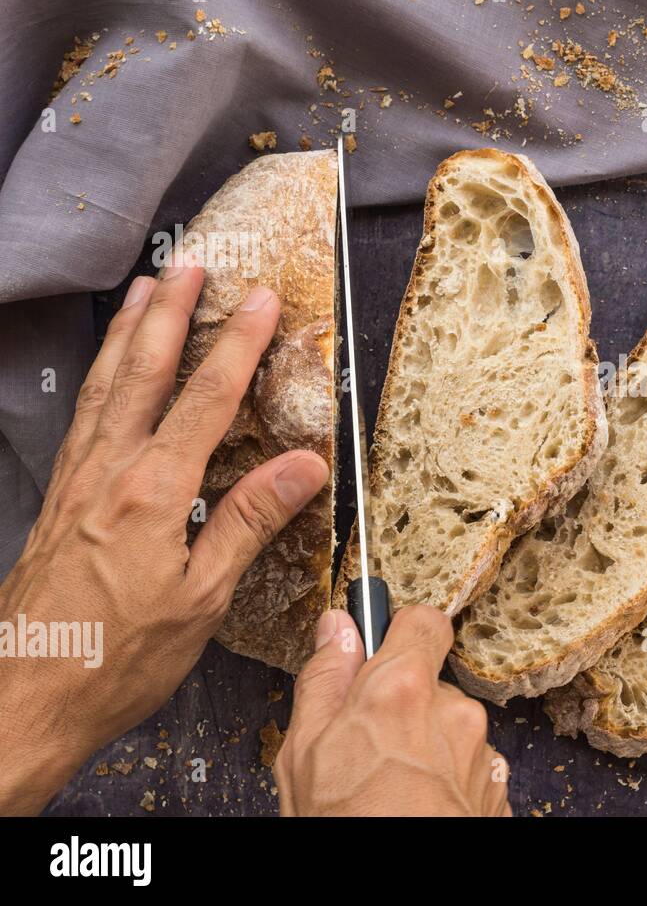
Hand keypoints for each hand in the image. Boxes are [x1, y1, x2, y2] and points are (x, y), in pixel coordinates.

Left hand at [0, 257, 327, 814]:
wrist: (24, 696)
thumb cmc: (114, 658)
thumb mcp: (202, 598)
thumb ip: (250, 521)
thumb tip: (303, 468)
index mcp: (152, 492)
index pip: (206, 398)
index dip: (238, 345)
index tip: (261, 302)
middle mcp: (108, 473)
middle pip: (142, 371)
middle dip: (169, 313)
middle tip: (189, 266)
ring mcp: (77, 482)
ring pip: (104, 385)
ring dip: (127, 332)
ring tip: (143, 293)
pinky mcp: (60, 501)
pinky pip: (84, 415)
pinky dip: (100, 377)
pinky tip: (108, 374)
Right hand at [275, 607, 510, 815]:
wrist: (403, 891)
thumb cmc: (347, 822)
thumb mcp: (304, 749)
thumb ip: (324, 678)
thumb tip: (337, 628)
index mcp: (402, 687)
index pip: (421, 619)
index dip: (399, 631)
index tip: (378, 648)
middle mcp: (452, 710)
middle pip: (429, 683)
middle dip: (402, 705)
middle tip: (366, 747)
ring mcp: (480, 749)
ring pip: (449, 728)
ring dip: (425, 747)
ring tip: (388, 788)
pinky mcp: (495, 785)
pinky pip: (468, 765)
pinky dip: (446, 780)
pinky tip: (416, 806)